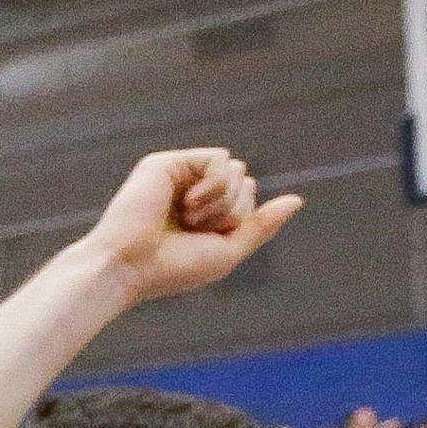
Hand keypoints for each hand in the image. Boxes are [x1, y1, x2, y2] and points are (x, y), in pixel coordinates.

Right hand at [76, 148, 300, 304]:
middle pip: (244, 180)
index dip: (240, 218)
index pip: (246, 195)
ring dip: (221, 201)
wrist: (129, 267)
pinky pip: (219, 159)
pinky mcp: (166, 163)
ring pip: (235, 168)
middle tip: (196, 229)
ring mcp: (177, 174)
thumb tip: (298, 199)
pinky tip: (188, 203)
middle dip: (232, 210)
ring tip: (187, 218)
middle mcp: (189, 189)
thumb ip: (262, 225)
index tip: (209, 238)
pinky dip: (214, 185)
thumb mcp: (229, 251)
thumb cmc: (172, 268)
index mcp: (202, 210)